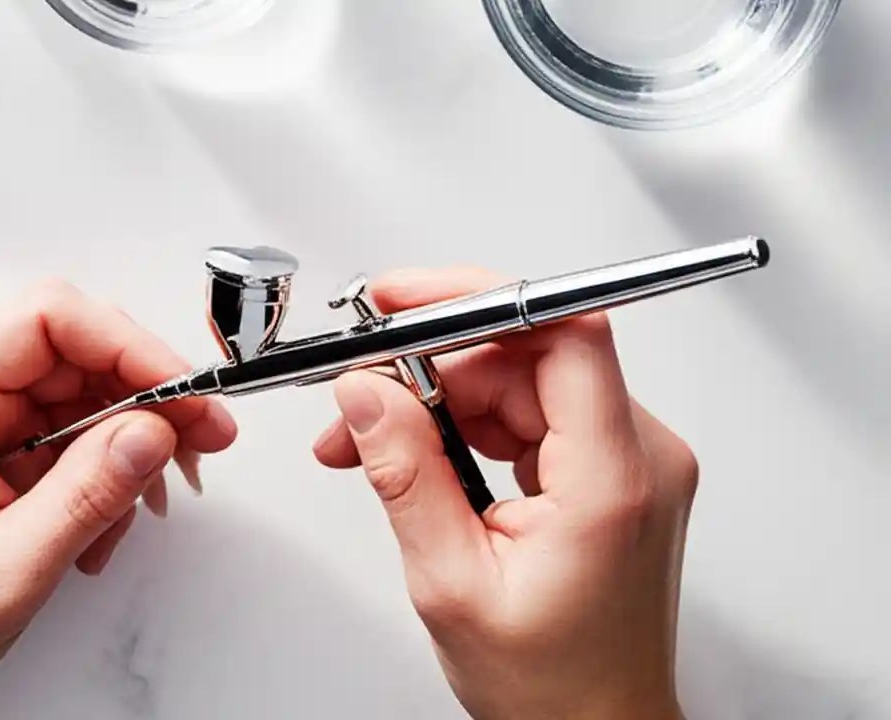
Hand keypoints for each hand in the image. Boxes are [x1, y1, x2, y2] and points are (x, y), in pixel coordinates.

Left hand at [0, 280, 237, 719]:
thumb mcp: (5, 573)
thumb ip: (86, 497)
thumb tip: (155, 432)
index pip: (50, 319)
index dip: (131, 346)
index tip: (187, 396)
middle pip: (74, 349)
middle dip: (146, 396)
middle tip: (199, 448)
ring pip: (76, 391)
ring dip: (124, 445)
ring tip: (137, 511)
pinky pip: (59, 430)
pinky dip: (96, 472)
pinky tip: (97, 526)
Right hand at [313, 267, 696, 719]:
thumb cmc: (551, 687)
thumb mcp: (451, 582)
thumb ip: (405, 475)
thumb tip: (365, 393)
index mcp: (613, 479)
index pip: (563, 333)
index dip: (478, 297)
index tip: (404, 300)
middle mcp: (637, 456)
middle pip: (526, 355)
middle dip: (429, 365)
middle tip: (359, 394)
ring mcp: (626, 461)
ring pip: (518, 381)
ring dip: (437, 399)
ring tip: (370, 442)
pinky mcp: (606, 470)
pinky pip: (527, 414)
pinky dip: (464, 425)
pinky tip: (418, 454)